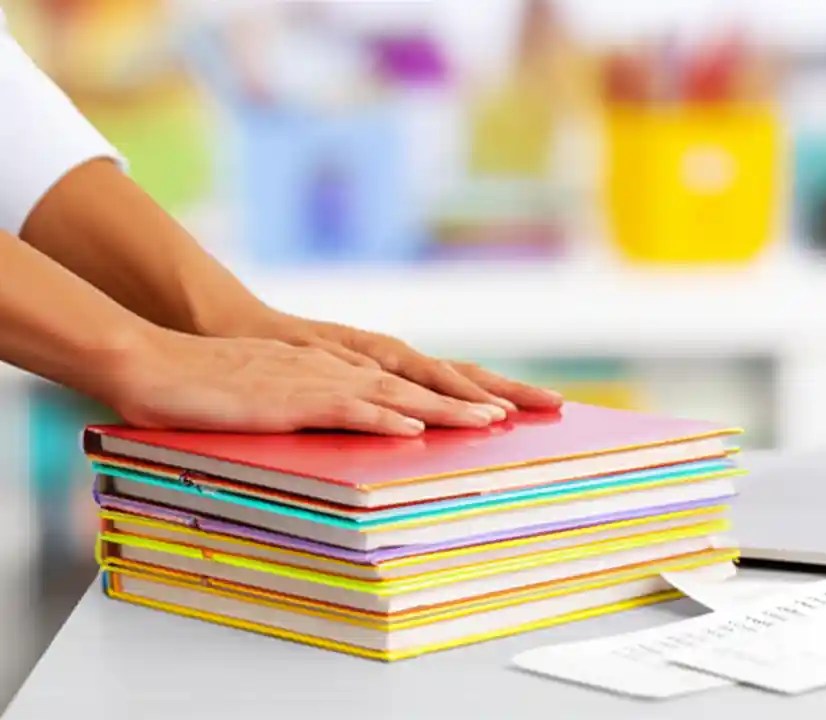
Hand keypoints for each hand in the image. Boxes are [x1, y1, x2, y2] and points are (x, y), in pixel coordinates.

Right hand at [105, 329, 520, 435]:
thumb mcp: (286, 397)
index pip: (426, 375)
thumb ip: (326, 410)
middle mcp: (344, 365)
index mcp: (348, 365)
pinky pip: (345, 407)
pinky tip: (412, 429)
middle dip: (488, 392)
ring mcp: (320, 379)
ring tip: (492, 422)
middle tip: (544, 405)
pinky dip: (381, 417)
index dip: (477, 387)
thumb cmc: (217, 386)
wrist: (159, 362)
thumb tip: (362, 432)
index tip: (523, 404)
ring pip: (398, 392)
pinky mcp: (291, 398)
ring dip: (446, 406)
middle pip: (430, 377)